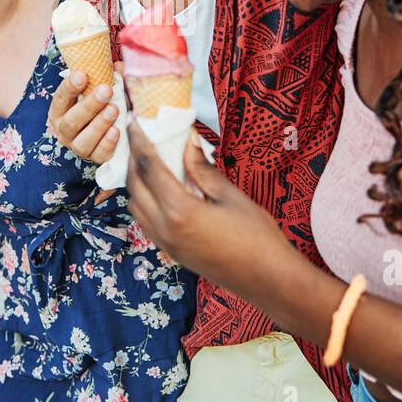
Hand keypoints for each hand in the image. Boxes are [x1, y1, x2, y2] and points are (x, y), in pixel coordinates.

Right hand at [47, 62, 121, 163]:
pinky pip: (99, 155)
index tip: (82, 74)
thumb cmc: (95, 107)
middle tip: (106, 90)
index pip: (60, 98)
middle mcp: (64, 130)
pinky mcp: (94, 158)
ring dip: (99, 124)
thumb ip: (105, 78)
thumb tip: (118, 65)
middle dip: (89, 105)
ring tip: (114, 109)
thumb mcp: (97, 91)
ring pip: (83, 140)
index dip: (70, 86)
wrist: (100, 137)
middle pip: (72, 121)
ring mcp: (77, 147)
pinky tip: (116, 130)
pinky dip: (107, 143)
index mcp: (59, 111)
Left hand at [125, 123, 290, 287]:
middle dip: (132, 159)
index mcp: (179, 210)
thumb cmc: (257, 236)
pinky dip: (143, 201)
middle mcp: (164, 228)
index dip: (139, 140)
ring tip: (148, 161)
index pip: (148, 167)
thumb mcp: (231, 196)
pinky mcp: (170, 253)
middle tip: (139, 137)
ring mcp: (164, 244)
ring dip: (135, 182)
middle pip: (134, 186)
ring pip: (135, 206)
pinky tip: (159, 190)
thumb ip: (203, 168)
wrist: (268, 280)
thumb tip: (188, 141)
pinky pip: (145, 222)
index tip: (134, 121)